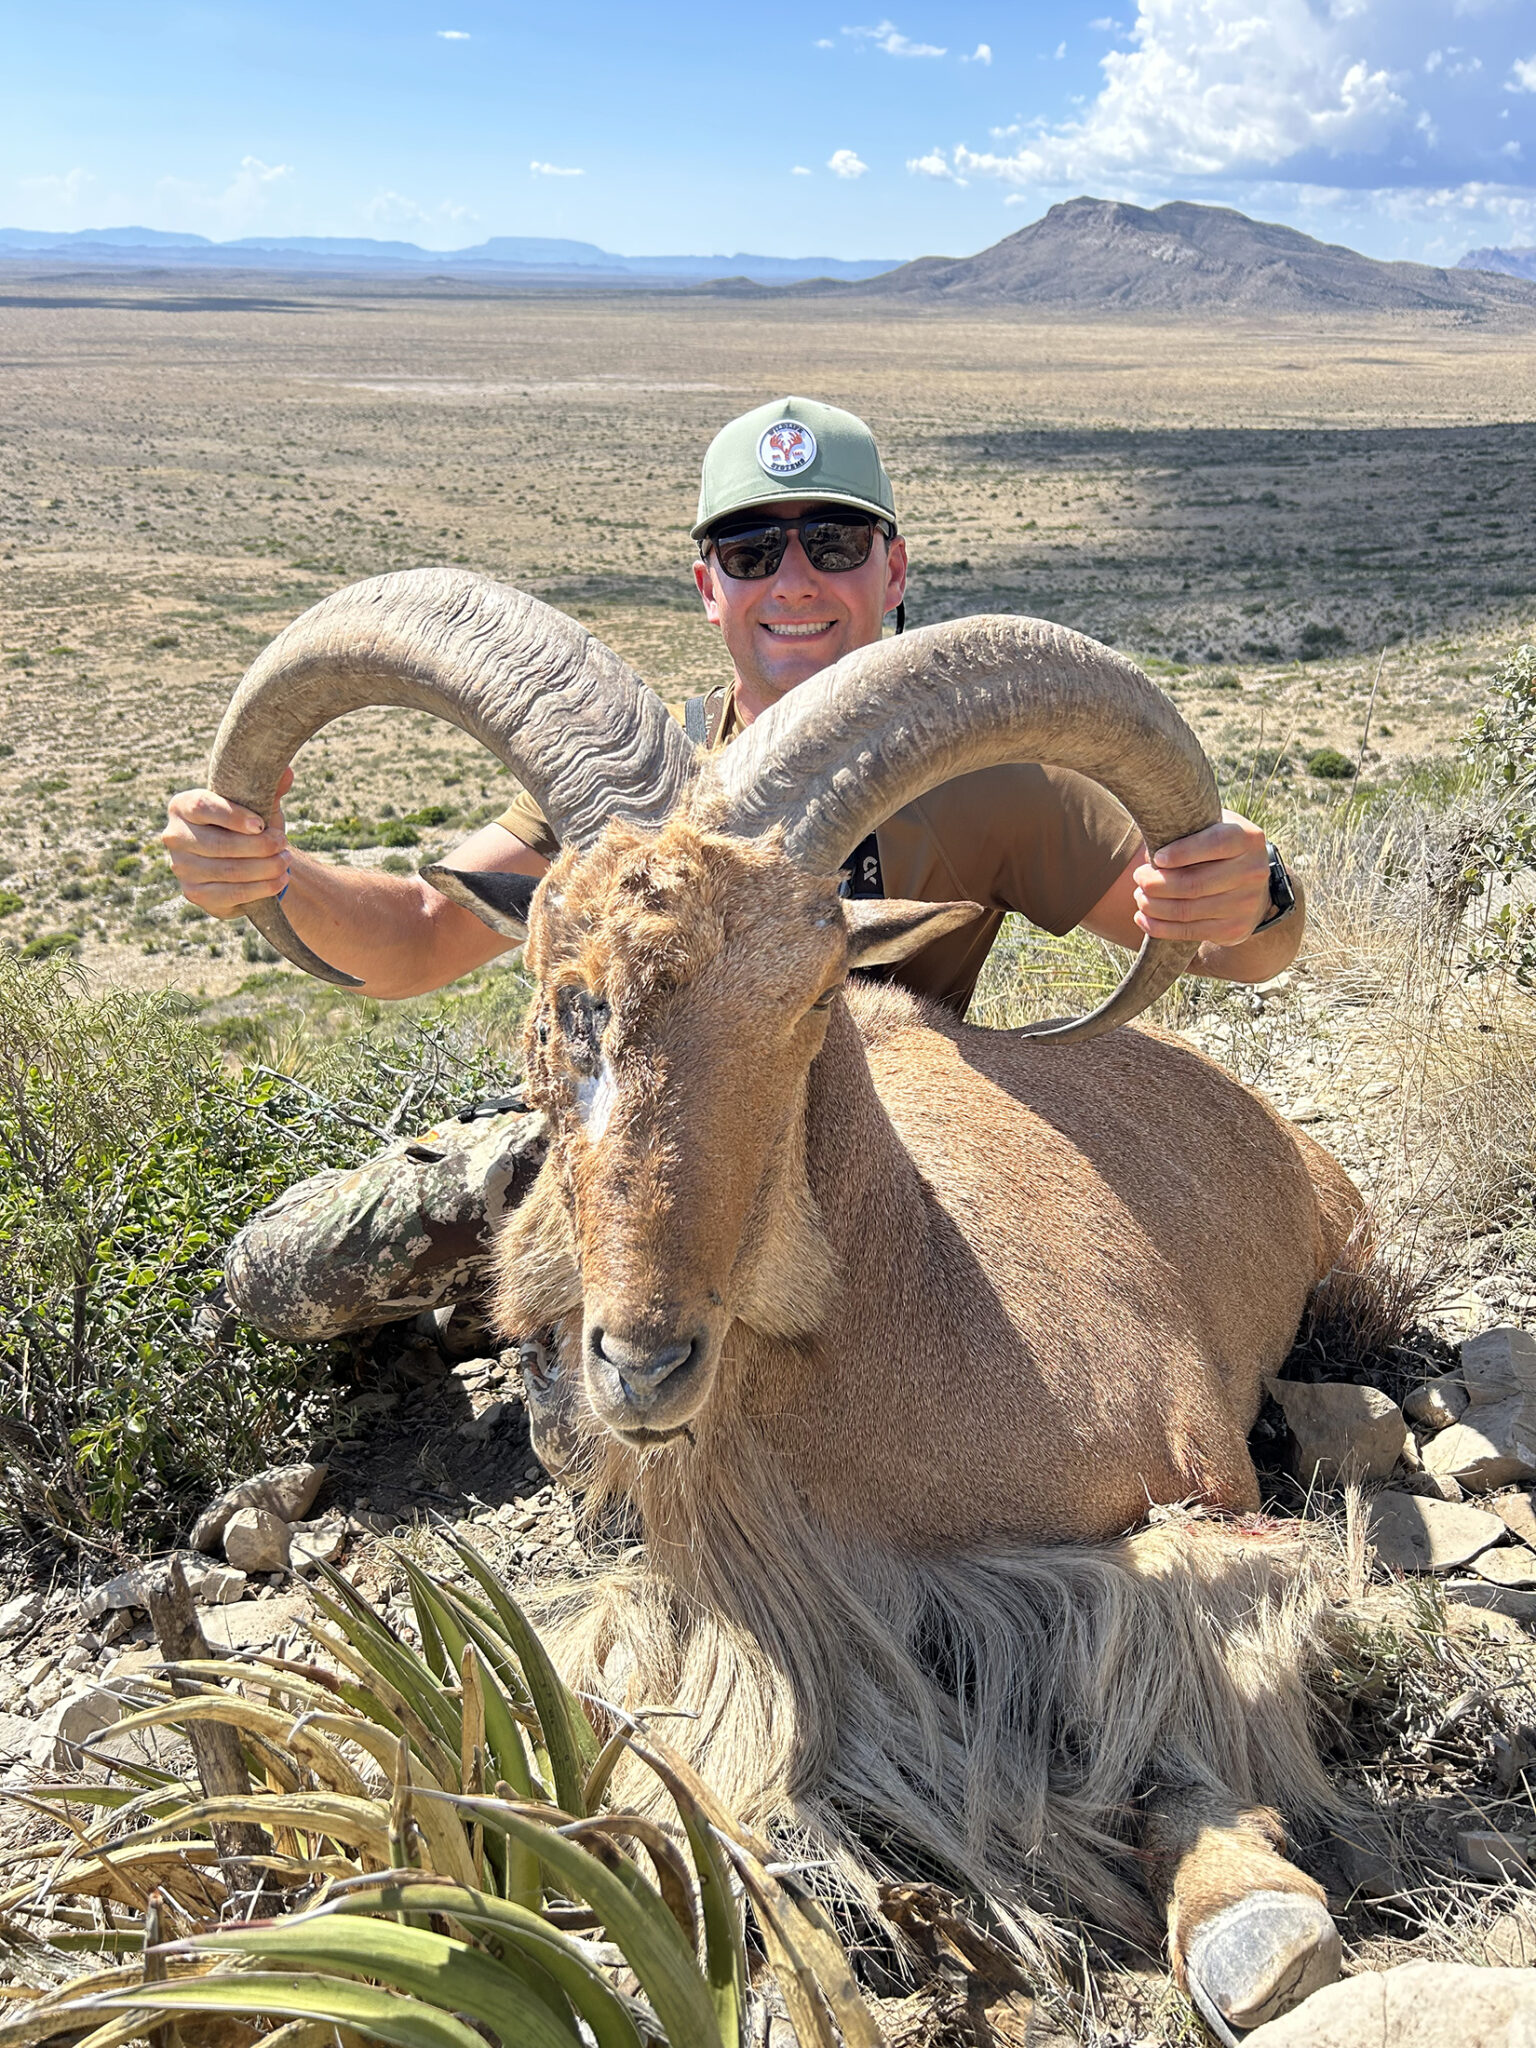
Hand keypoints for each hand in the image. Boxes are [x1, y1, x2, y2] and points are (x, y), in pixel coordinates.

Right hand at [161, 766, 293, 919]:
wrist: (243, 861)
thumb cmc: (249, 824)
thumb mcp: (258, 804)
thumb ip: (269, 789)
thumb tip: (286, 773)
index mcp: (182, 805)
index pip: (202, 807)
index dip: (233, 817)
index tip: (261, 824)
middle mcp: (174, 836)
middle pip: (218, 844)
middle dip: (258, 846)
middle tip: (283, 844)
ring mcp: (181, 867)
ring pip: (226, 871)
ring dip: (263, 868)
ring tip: (285, 862)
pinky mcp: (194, 893)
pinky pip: (230, 894)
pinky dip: (260, 888)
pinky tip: (279, 881)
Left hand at [1133, 808, 1269, 947]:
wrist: (1252, 884)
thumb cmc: (1219, 849)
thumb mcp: (1211, 828)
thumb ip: (1186, 832)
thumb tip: (1149, 857)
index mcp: (1247, 839)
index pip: (1214, 844)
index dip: (1181, 852)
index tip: (1157, 858)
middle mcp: (1252, 871)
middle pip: (1194, 883)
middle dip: (1156, 883)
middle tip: (1139, 878)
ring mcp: (1246, 904)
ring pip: (1187, 910)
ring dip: (1154, 906)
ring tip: (1140, 897)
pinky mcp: (1235, 929)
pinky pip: (1189, 932)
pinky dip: (1159, 927)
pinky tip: (1142, 918)